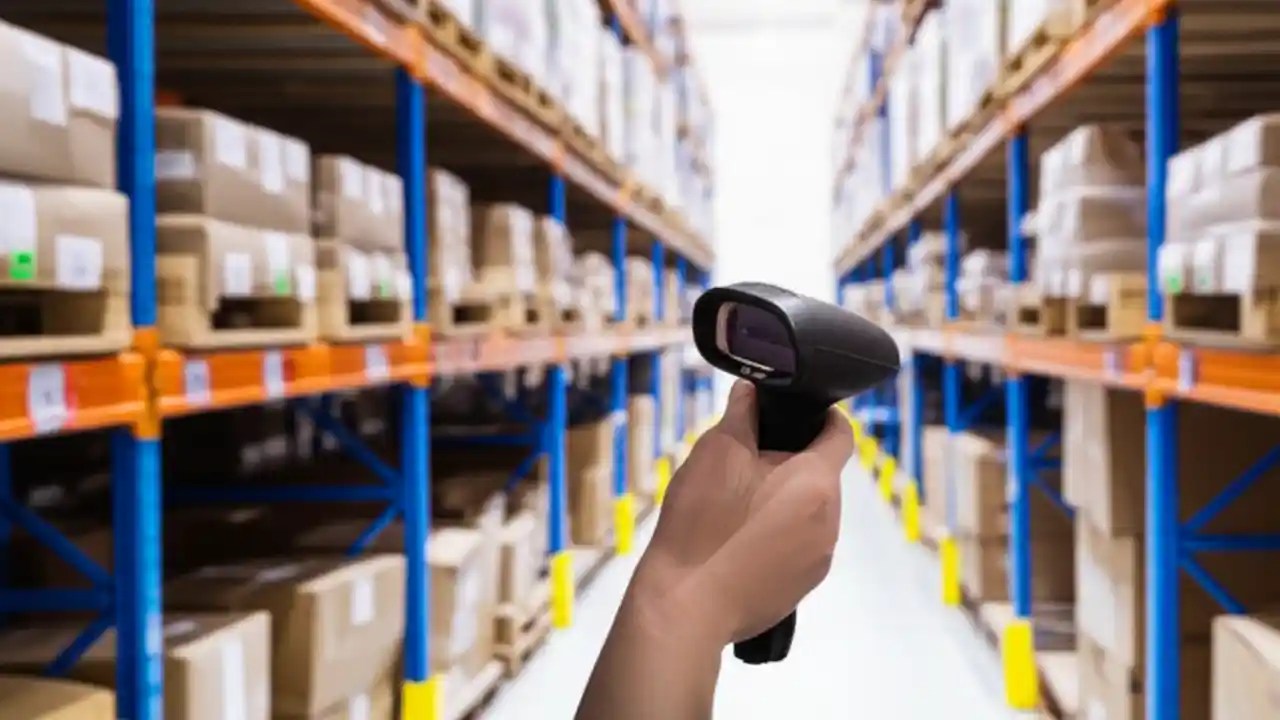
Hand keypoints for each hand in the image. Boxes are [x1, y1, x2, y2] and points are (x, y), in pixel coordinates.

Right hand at [635, 380, 854, 644]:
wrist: (686, 605)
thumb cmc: (702, 522)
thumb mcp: (716, 452)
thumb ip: (741, 414)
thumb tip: (751, 390)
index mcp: (817, 482)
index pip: (841, 434)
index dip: (823, 417)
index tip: (795, 413)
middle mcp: (830, 521)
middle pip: (822, 476)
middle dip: (792, 463)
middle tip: (748, 460)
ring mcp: (819, 559)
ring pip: (810, 513)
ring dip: (785, 501)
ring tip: (739, 505)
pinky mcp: (801, 588)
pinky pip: (798, 548)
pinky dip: (778, 537)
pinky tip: (740, 542)